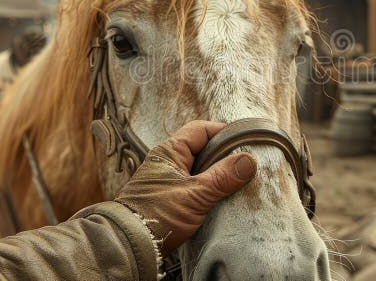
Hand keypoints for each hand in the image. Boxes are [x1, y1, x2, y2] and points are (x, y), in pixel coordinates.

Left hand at [114, 121, 256, 253]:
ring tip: (237, 180)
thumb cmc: (155, 215)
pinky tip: (221, 197)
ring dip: (216, 174)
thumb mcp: (194, 195)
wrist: (127, 245)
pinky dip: (208, 188)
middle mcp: (167, 162)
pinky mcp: (168, 197)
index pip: (200, 129)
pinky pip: (194, 185)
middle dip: (223, 155)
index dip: (223, 132)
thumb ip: (222, 177)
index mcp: (169, 152)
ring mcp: (167, 179)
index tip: (244, 140)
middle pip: (201, 149)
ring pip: (199, 168)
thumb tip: (248, 160)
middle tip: (245, 163)